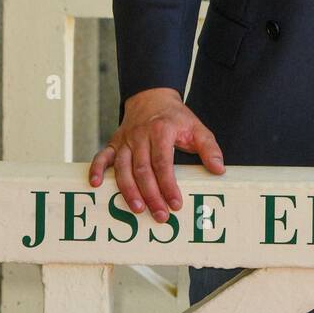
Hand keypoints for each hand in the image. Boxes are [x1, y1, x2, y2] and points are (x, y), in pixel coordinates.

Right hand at [88, 88, 224, 222]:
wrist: (152, 96)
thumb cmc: (175, 118)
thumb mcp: (196, 128)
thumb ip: (209, 148)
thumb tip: (218, 169)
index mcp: (161, 131)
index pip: (163, 163)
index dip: (168, 185)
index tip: (175, 203)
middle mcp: (140, 136)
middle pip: (143, 170)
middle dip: (151, 195)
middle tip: (160, 215)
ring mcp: (125, 140)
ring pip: (123, 168)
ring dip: (128, 190)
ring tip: (137, 209)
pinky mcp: (114, 142)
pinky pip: (102, 156)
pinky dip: (96, 169)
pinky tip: (95, 184)